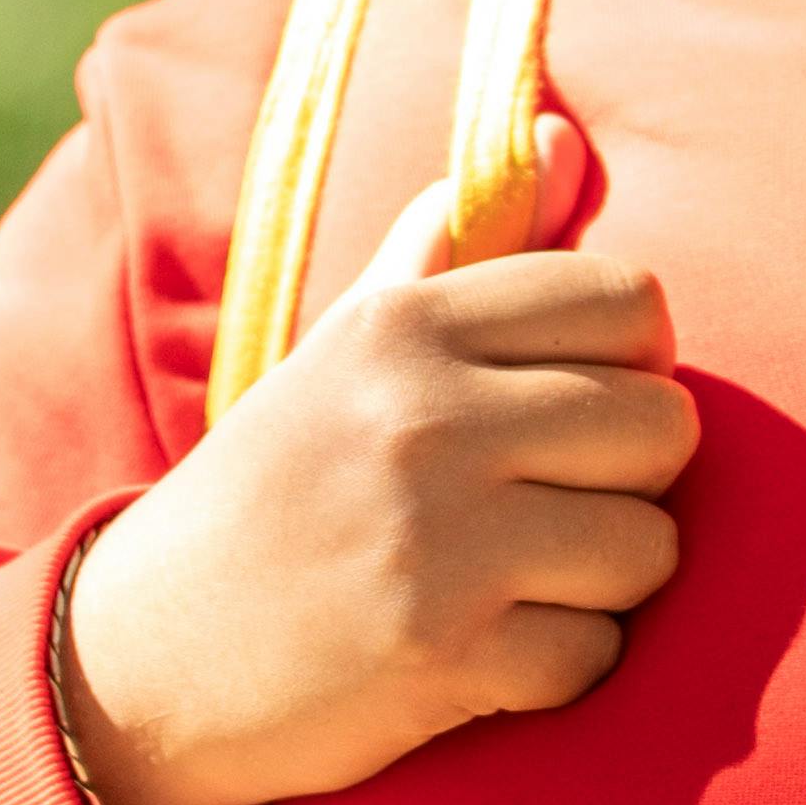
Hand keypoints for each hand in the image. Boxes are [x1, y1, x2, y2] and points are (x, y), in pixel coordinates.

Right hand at [58, 121, 693, 804]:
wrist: (142, 663)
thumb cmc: (277, 493)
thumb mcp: (347, 352)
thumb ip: (458, 247)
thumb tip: (562, 134)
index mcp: (404, 326)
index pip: (628, 301)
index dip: (633, 366)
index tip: (577, 411)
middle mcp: (424, 417)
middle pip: (663, 425)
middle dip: (631, 480)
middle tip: (549, 508)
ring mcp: (436, 539)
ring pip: (649, 547)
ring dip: (602, 585)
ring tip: (511, 582)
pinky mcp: (444, 654)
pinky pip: (597, 655)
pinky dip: (554, 670)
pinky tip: (477, 656)